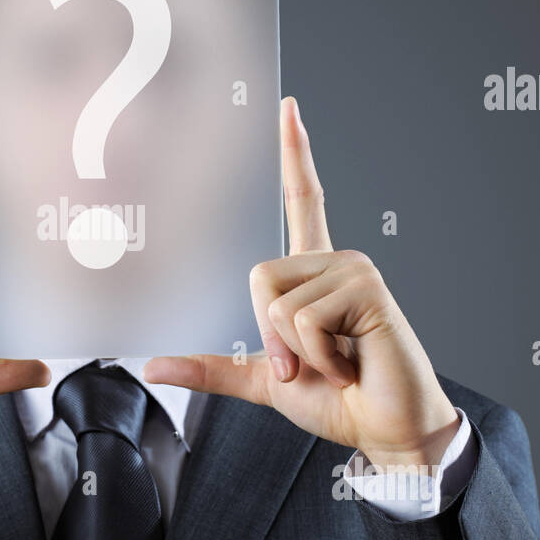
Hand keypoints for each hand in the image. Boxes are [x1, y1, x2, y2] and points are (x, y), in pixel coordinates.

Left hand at [145, 97, 458, 468]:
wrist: (386, 430)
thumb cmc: (337, 400)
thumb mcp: (264, 379)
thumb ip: (213, 367)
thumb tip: (153, 365)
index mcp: (313, 275)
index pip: (304, 201)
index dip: (295, 155)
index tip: (287, 109)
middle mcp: (335, 261)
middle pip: (257, 274)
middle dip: (269, 336)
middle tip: (308, 366)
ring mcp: (353, 270)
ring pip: (275, 300)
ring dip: (296, 351)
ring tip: (338, 364)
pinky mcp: (367, 288)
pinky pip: (303, 318)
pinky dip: (318, 357)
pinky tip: (352, 365)